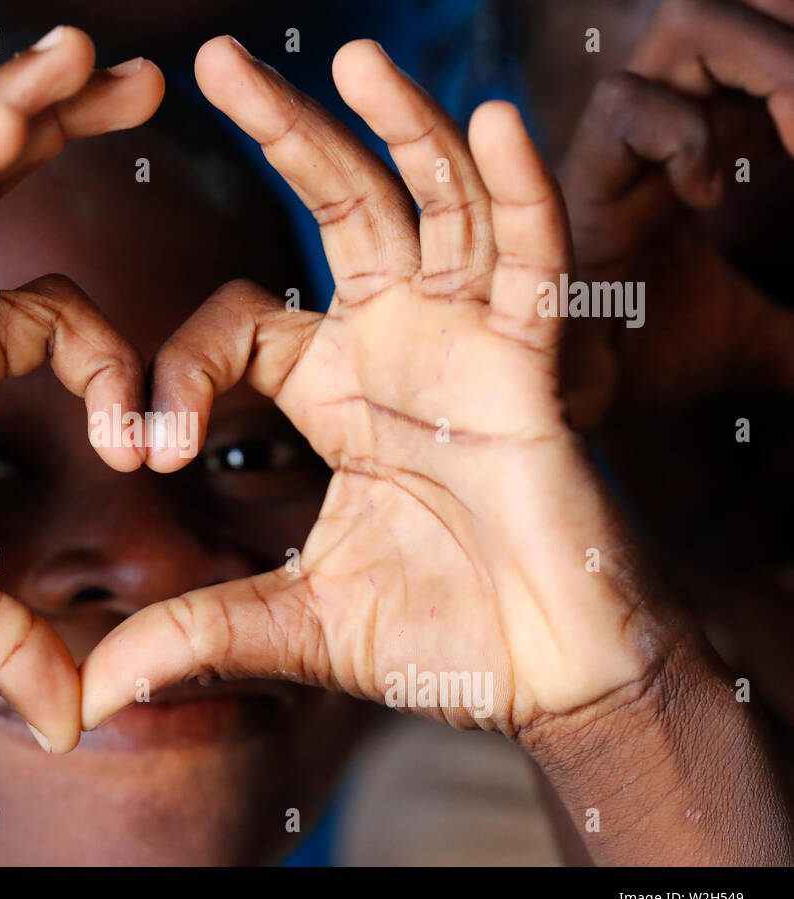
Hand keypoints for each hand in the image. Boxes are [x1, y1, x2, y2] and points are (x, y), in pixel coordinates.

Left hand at [80, 36, 680, 738]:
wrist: (543, 680)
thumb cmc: (433, 638)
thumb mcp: (291, 625)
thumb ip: (194, 636)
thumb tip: (92, 688)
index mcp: (335, 390)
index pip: (240, 321)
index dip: (179, 364)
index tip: (148, 446)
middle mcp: (399, 347)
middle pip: (339, 209)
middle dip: (285, 132)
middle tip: (212, 60)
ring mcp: (471, 348)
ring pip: (435, 208)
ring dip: (399, 128)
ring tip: (354, 50)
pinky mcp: (536, 374)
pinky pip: (534, 265)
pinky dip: (520, 196)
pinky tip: (493, 124)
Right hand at [560, 0, 793, 428]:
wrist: (586, 413)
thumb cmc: (652, 365)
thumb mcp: (753, 333)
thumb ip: (791, 328)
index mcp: (705, 138)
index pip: (763, 38)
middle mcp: (661, 123)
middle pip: (726, 8)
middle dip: (789, 43)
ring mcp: (617, 143)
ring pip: (688, 20)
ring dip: (766, 65)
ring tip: (792, 137)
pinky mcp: (573, 182)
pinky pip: (625, 106)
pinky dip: (685, 138)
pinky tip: (705, 199)